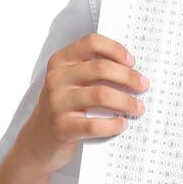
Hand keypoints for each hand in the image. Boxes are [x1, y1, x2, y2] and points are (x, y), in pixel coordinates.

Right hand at [18, 32, 147, 172]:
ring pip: (101, 94)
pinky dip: (113, 124)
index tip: (131, 62)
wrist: (39, 139)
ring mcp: (57, 103)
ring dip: (126, 101)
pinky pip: (94, 124)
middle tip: (143, 86)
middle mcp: (57, 78)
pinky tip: (122, 124)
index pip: (91, 43)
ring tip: (138, 108)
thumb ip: (93, 71)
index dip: (115, 49)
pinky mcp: (61, 127)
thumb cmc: (64, 107)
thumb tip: (132, 70)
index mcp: (61, 62)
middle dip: (128, 77)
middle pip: (100, 68)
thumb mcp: (71, 82)